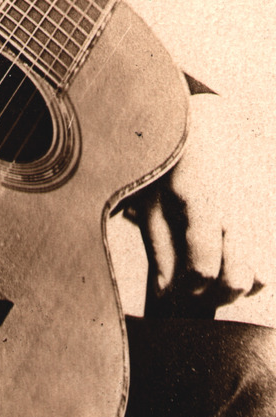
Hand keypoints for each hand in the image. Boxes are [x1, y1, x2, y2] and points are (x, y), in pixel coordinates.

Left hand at [133, 92, 269, 311]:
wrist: (212, 121)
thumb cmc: (174, 160)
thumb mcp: (152, 196)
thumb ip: (158, 246)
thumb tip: (162, 292)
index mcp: (203, 202)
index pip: (203, 267)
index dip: (189, 287)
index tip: (177, 284)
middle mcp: (238, 210)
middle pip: (237, 281)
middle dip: (213, 294)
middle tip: (193, 284)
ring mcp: (259, 212)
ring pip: (259, 276)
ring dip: (235, 284)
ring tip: (212, 268)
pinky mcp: (268, 213)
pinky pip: (268, 258)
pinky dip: (252, 269)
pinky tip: (229, 255)